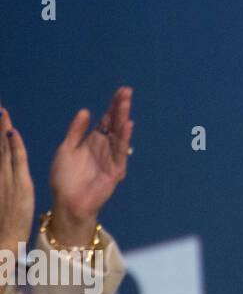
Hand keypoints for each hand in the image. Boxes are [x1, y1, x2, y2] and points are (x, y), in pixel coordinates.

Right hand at [0, 104, 34, 254]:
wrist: (3, 242)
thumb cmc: (2, 223)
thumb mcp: (2, 196)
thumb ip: (3, 178)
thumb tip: (3, 167)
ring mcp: (5, 180)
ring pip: (2, 149)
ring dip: (1, 130)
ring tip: (1, 112)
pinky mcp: (18, 186)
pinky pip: (16, 162)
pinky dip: (14, 147)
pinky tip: (12, 133)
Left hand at [50, 87, 133, 246]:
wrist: (67, 202)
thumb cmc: (65, 178)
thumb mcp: (66, 149)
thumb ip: (75, 131)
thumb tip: (85, 111)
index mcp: (94, 141)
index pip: (106, 120)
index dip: (113, 106)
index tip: (121, 91)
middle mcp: (105, 147)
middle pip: (115, 123)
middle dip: (121, 107)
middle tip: (127, 91)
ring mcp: (112, 157)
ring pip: (119, 134)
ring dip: (123, 118)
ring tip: (126, 103)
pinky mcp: (116, 169)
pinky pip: (120, 151)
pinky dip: (124, 138)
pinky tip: (127, 125)